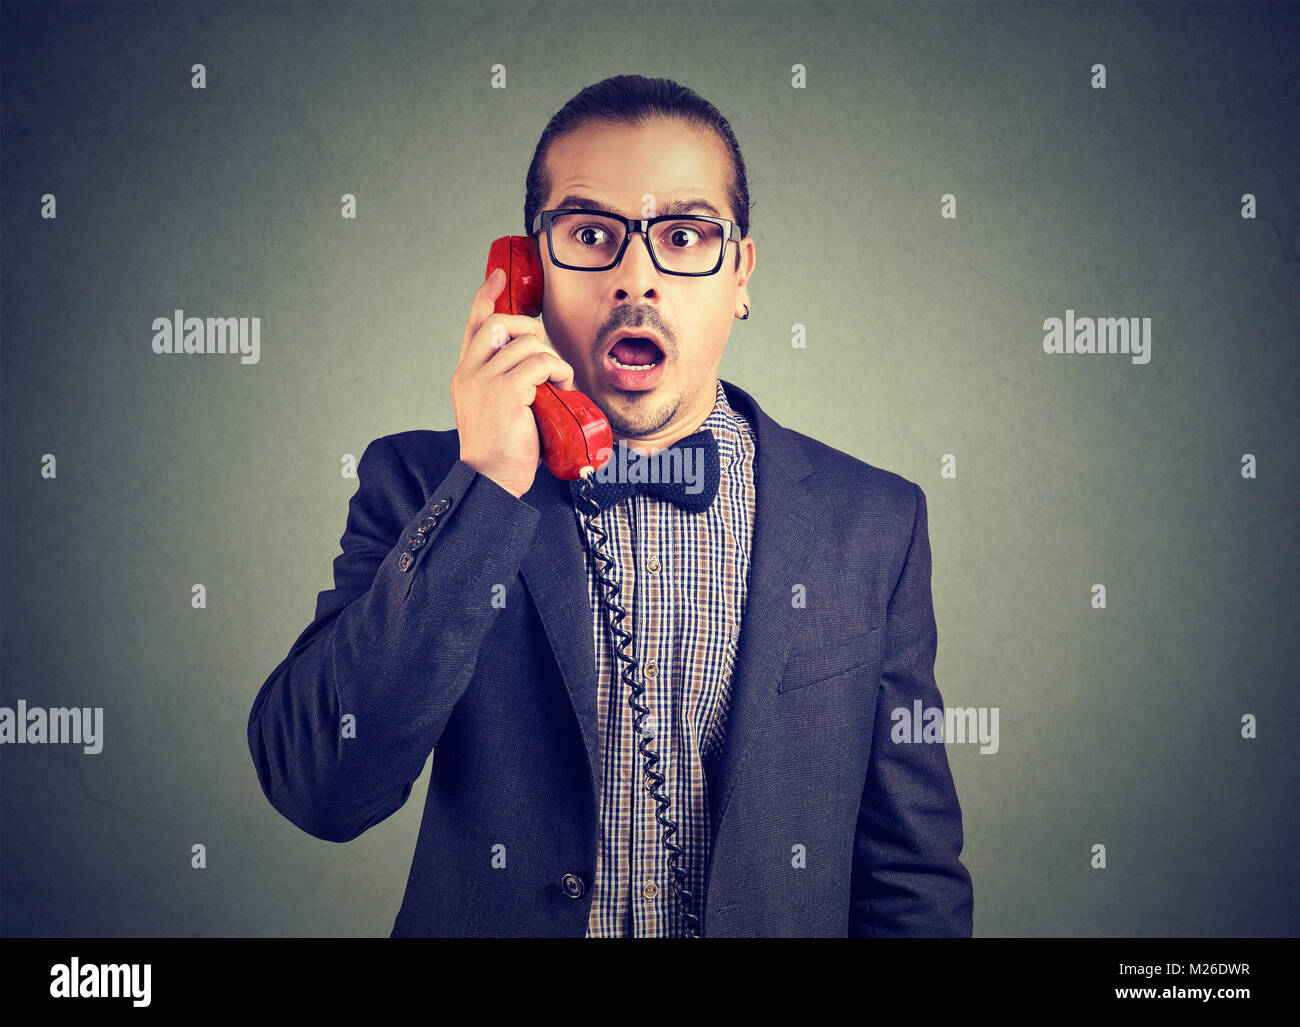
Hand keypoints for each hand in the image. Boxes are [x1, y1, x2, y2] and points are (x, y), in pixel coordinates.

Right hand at [451, 268, 575, 498]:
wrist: (490, 480)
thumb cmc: (500, 452)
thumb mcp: (495, 410)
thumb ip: (505, 383)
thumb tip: (535, 367)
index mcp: (464, 375)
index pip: (473, 324)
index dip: (486, 297)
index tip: (498, 277)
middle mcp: (469, 372)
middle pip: (501, 322)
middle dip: (532, 329)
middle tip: (548, 358)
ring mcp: (485, 379)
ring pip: (528, 342)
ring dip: (552, 360)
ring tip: (559, 384)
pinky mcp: (506, 390)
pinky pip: (541, 362)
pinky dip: (559, 371)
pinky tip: (563, 389)